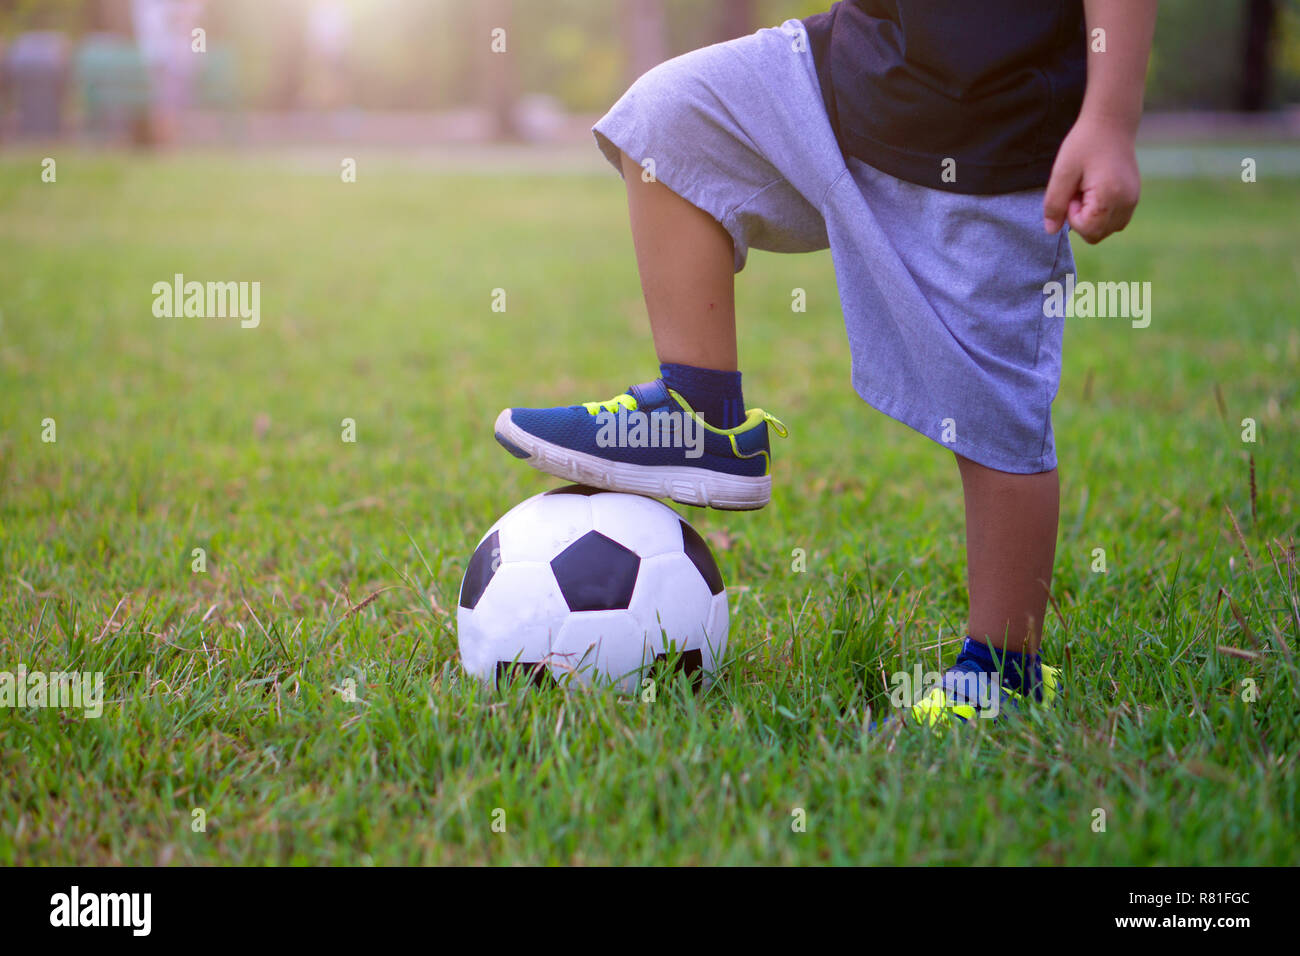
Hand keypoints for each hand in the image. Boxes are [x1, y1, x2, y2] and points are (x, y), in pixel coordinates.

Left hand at [1043, 114, 1140, 243]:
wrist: (1111, 123)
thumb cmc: (1084, 144)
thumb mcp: (1062, 172)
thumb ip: (1054, 204)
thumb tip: (1051, 231)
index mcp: (1111, 197)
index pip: (1088, 230)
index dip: (1073, 215)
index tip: (1073, 192)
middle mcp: (1127, 202)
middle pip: (1096, 235)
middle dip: (1081, 218)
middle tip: (1079, 190)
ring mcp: (1133, 200)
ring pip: (1106, 230)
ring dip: (1091, 217)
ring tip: (1088, 189)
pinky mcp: (1133, 197)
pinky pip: (1114, 220)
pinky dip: (1101, 213)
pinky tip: (1096, 190)